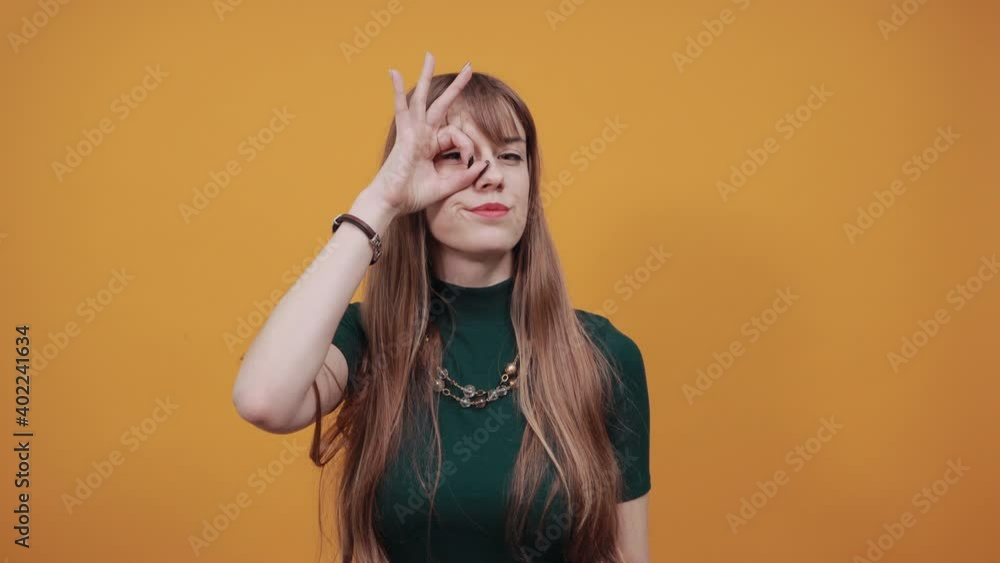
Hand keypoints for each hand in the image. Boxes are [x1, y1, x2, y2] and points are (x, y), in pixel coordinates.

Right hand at [368, 52, 489, 215]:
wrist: (391, 203)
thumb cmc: (411, 196)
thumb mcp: (445, 186)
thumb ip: (464, 176)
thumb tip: (484, 165)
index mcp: (431, 146)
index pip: (456, 135)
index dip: (468, 146)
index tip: (471, 161)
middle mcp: (422, 135)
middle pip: (441, 105)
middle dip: (455, 87)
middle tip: (468, 67)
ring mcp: (413, 132)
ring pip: (422, 99)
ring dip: (426, 76)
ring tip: (430, 56)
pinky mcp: (405, 135)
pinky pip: (401, 108)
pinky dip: (398, 90)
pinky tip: (394, 72)